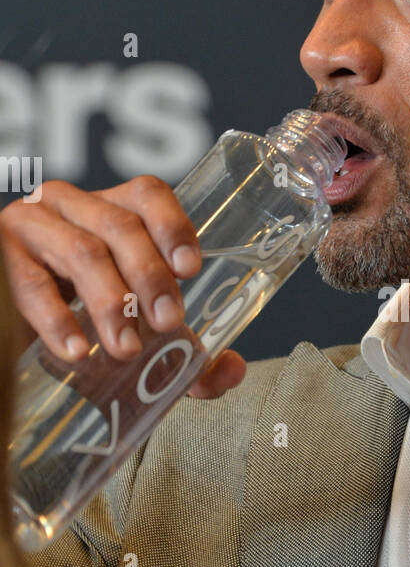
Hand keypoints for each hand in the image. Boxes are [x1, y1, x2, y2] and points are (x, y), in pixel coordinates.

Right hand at [0, 176, 245, 398]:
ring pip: (81, 249)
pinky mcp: (0, 255)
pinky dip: (55, 318)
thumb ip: (185, 352)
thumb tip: (230, 371)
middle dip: (150, 276)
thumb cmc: (82, 324)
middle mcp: (71, 207)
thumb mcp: (135, 331)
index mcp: (111, 212)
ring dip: (110, 300)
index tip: (190, 269)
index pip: (147, 195)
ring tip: (128, 348)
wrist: (15, 338)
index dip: (172, 225)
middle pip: (120, 226)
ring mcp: (31, 225)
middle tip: (168, 322)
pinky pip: (29, 281)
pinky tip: (75, 351)